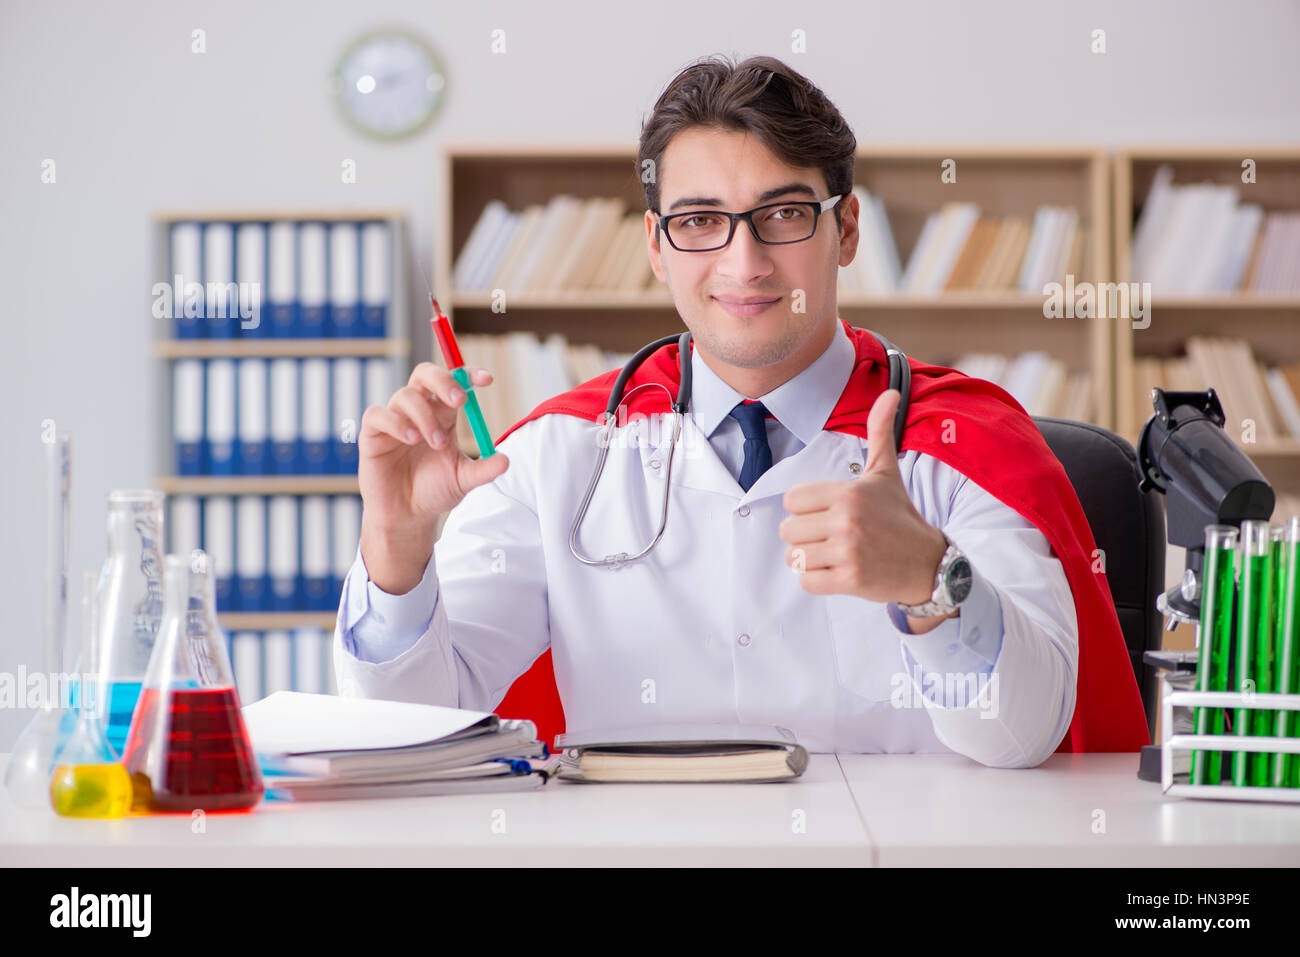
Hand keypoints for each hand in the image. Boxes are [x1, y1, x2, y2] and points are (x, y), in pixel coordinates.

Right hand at [357, 362, 507, 592]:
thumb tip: (507, 461)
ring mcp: (395, 420)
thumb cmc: (434, 492)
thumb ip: (484, 470)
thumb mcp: (464, 480)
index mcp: (443, 415)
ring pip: (406, 396)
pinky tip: (411, 439)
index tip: (487, 380)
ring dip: (425, 416)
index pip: (454, 383)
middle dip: (443, 381)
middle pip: (425, 375)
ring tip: (435, 444)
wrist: (407, 516)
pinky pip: (378, 414)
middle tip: (459, 401)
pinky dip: (396, 422)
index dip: (468, 375)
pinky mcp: (372, 434)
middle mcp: (418, 411)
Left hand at [779, 388, 947, 605]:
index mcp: (848, 492)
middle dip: (805, 536)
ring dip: (810, 559)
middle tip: (831, 537)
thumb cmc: (900, 515)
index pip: (791, 501)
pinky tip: (838, 572)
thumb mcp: (886, 472)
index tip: (827, 513)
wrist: (928, 562)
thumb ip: (880, 431)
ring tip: (835, 554)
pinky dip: (818, 580)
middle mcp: (847, 520)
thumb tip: (890, 391)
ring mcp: (848, 551)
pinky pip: (806, 581)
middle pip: (787, 531)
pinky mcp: (850, 580)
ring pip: (794, 557)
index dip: (805, 509)